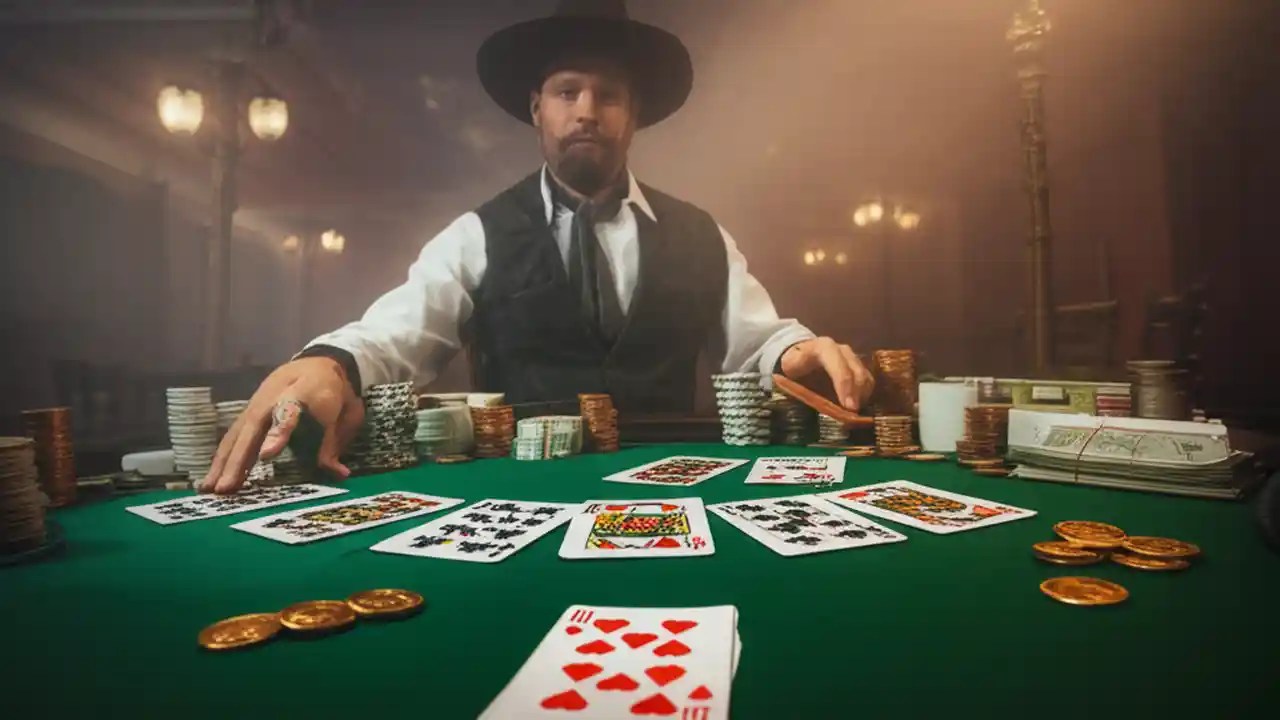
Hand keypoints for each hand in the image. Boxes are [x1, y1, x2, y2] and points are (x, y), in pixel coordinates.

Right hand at [199, 357, 364, 493]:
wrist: (317, 363)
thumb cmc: (330, 391)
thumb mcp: (344, 412)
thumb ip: (334, 442)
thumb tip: (339, 473)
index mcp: (300, 395)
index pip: (288, 413)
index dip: (278, 433)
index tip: (266, 455)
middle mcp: (271, 401)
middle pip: (251, 431)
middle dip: (237, 461)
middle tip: (225, 489)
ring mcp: (256, 407)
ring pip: (236, 437)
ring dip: (222, 463)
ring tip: (209, 489)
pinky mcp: (248, 415)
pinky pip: (232, 438)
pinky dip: (221, 458)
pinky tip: (210, 477)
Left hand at [779, 337, 874, 411]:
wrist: (799, 354)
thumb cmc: (794, 366)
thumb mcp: (789, 373)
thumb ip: (796, 387)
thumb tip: (801, 409)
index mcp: (822, 348)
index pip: (838, 365)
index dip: (844, 384)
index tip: (847, 406)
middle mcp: (841, 350)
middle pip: (855, 370)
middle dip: (856, 393)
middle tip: (852, 414)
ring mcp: (852, 357)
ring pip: (864, 376)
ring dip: (861, 396)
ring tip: (854, 414)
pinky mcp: (858, 366)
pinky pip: (867, 381)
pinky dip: (864, 395)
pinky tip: (856, 407)